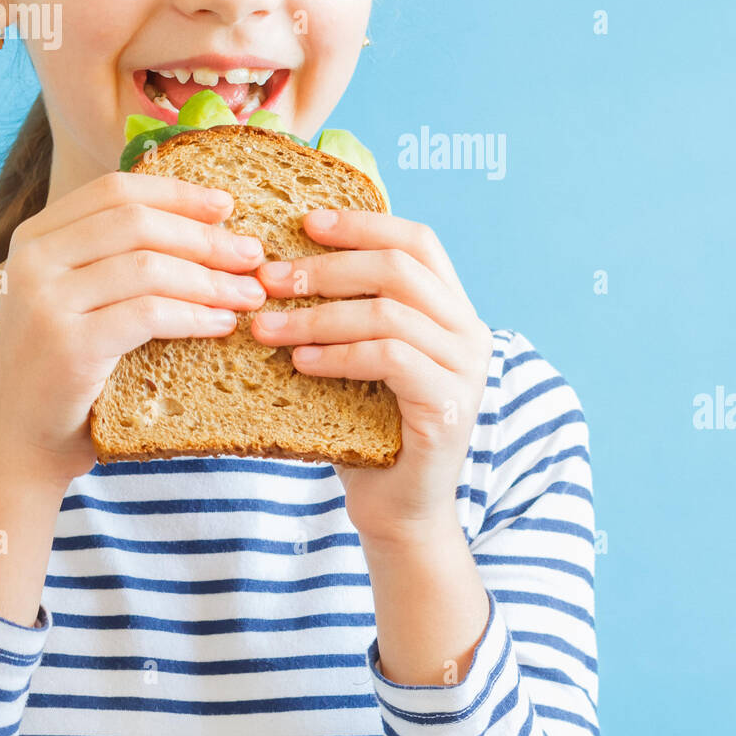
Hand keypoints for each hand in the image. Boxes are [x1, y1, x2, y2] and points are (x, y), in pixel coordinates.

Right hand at [0, 172, 268, 485]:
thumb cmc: (67, 366)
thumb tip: (211, 221)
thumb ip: (118, 256)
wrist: (20, 441)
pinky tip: (222, 325)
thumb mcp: (79, 295)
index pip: (116, 189)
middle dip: (205, 237)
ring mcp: (45, 301)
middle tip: (252, 255)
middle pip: (137, 222)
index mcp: (36, 236)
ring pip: (149, 267)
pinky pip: (149, 314)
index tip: (227, 206)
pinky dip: (196, 316)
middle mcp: (33, 260)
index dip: (178, 194)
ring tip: (249, 294)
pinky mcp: (67, 345)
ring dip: (211, 280)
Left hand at [253, 209, 493, 544]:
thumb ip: (345, 312)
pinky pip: (390, 358)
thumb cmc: (367, 430)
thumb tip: (277, 263)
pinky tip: (300, 363)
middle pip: (400, 267)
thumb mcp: (358, 359)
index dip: (363, 222)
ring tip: (266, 328)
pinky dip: (339, 355)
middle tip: (268, 279)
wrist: (398, 512)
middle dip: (326, 267)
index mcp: (451, 308)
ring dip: (317, 316)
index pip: (417, 240)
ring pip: (389, 312)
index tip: (306, 222)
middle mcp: (469, 330)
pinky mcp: (449, 406)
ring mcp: (466, 369)